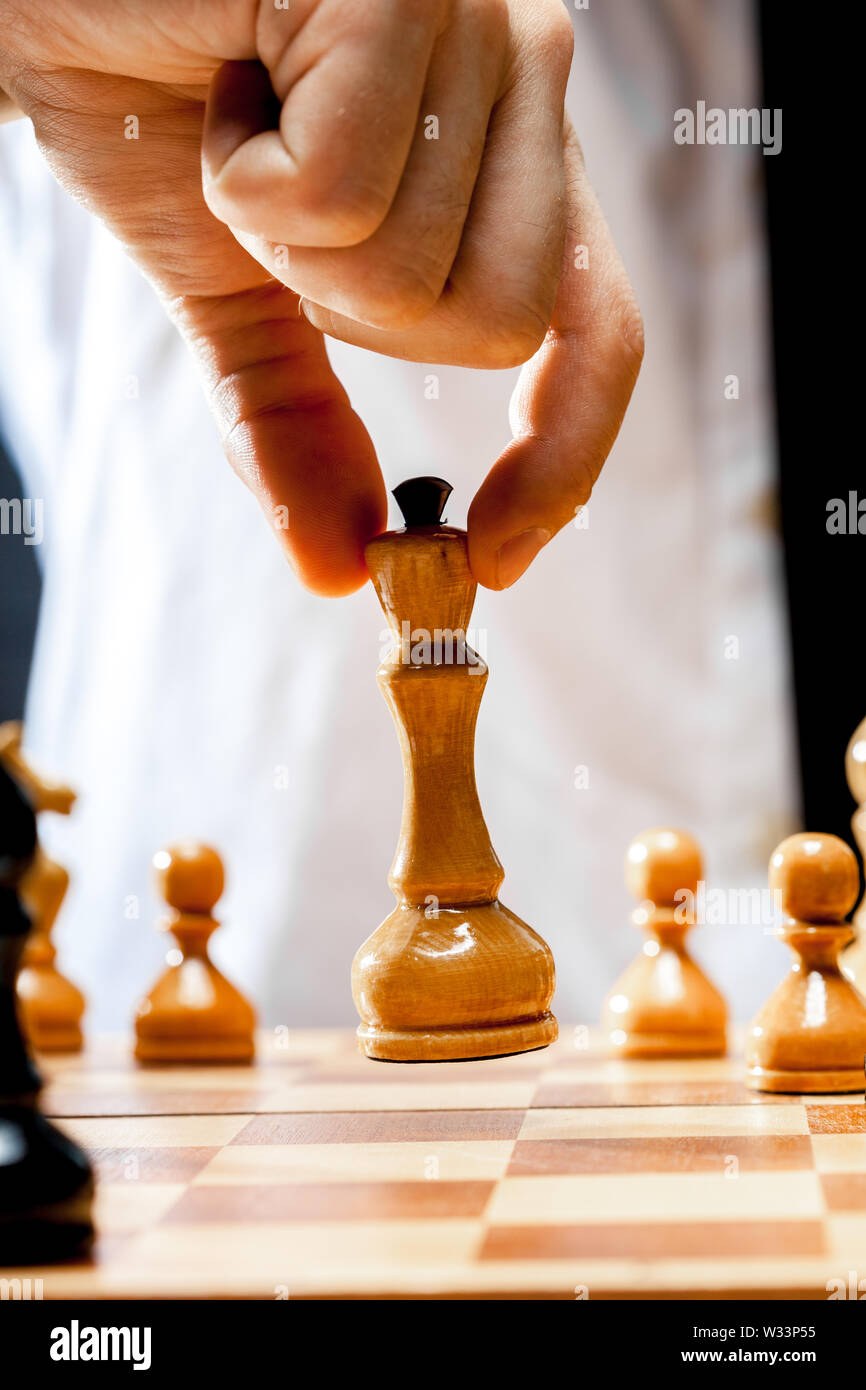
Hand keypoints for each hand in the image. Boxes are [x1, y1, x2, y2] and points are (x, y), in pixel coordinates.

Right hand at [0, 0, 641, 594]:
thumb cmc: (155, 111)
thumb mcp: (240, 296)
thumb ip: (298, 421)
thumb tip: (341, 568)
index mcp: (514, 151)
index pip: (600, 332)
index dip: (563, 455)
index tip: (498, 554)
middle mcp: (527, 74)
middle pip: (502, 324)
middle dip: (360, 315)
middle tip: (281, 217)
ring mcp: (476, 18)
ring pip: (418, 272)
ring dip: (287, 242)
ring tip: (241, 130)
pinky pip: (336, 197)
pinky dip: (243, 178)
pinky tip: (223, 84)